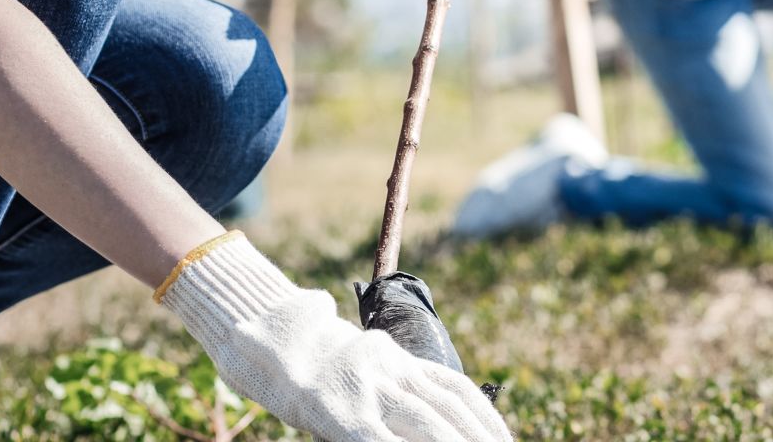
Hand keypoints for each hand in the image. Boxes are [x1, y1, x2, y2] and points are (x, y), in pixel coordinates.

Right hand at [161, 233, 508, 441]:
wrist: (266, 340)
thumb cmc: (311, 359)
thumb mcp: (360, 363)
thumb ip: (393, 378)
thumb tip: (431, 401)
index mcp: (397, 360)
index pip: (455, 390)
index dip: (485, 418)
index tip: (506, 440)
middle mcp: (390, 371)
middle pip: (447, 411)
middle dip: (479, 438)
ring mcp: (369, 391)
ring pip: (426, 423)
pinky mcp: (345, 415)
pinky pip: (384, 439)